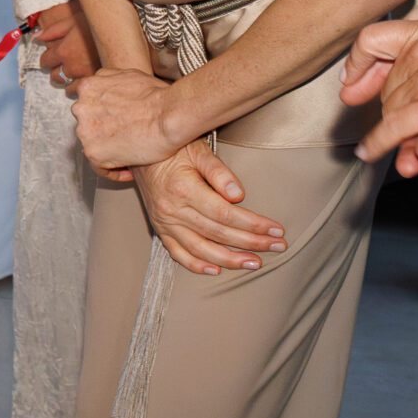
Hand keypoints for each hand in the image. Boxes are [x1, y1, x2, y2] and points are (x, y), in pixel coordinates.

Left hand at [34, 0, 98, 89]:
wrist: (119, 32)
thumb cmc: (95, 25)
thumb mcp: (71, 22)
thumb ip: (52, 31)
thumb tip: (37, 37)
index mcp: (64, 51)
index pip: (45, 62)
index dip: (47, 59)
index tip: (51, 58)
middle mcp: (72, 66)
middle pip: (55, 76)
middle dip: (57, 70)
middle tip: (63, 64)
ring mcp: (85, 76)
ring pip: (67, 86)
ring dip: (67, 80)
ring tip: (74, 73)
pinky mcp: (97, 81)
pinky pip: (82, 90)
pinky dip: (80, 87)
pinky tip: (83, 78)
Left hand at [72, 67, 183, 171]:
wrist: (168, 114)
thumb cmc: (157, 96)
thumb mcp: (128, 74)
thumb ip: (109, 80)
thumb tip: (106, 83)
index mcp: (88, 88)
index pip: (87, 104)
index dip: (101, 115)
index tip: (113, 122)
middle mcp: (81, 108)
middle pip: (88, 124)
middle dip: (105, 131)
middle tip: (127, 137)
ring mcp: (85, 131)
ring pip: (93, 145)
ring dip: (109, 150)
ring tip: (131, 154)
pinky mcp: (94, 153)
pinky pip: (100, 167)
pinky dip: (113, 170)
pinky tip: (129, 170)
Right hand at [133, 141, 286, 274]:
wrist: (140, 151)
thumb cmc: (173, 148)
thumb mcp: (197, 149)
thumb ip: (218, 171)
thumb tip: (238, 195)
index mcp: (183, 189)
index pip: (225, 214)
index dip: (253, 224)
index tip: (276, 229)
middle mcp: (172, 210)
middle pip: (218, 233)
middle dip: (252, 242)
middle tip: (278, 246)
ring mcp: (164, 222)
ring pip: (200, 249)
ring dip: (230, 259)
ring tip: (255, 263)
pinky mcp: (160, 228)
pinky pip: (177, 253)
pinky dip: (196, 265)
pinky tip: (216, 269)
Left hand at [344, 0, 417, 171]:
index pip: (372, 40)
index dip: (358, 63)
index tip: (352, 82)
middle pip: (387, 87)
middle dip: (392, 110)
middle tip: (396, 126)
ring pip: (394, 111)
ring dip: (392, 135)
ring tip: (396, 150)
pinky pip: (399, 128)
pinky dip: (382, 142)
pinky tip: (372, 152)